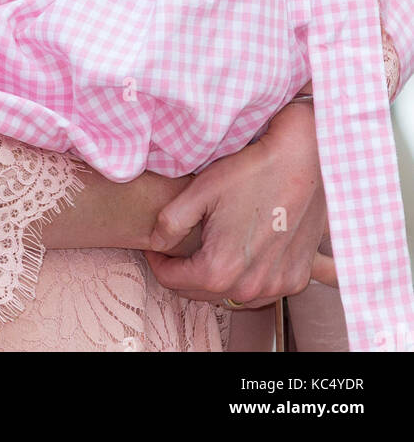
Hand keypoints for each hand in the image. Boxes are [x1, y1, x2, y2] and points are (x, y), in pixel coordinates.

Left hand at [143, 103, 335, 308]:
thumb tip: (156, 244)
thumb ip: (169, 223)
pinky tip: (240, 255)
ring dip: (214, 280)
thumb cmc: (251, 172)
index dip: (157, 262)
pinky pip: (261, 290)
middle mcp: (249, 287)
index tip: (154, 247)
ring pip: (231, 295)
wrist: (303, 161)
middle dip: (183, 273)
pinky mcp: (297, 279)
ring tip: (208, 250)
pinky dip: (246, 279)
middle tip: (176, 249)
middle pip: (200, 293)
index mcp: (219, 269)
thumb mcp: (200, 191)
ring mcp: (277, 286)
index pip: (172, 281)